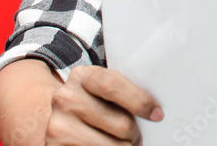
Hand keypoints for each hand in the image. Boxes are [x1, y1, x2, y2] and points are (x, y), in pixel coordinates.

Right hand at [45, 66, 162, 144]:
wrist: (59, 123)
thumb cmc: (93, 105)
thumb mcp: (102, 91)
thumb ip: (122, 91)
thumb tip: (156, 110)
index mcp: (82, 77)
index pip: (113, 85)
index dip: (139, 101)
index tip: (157, 115)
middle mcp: (66, 99)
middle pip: (121, 123)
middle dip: (136, 134)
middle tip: (137, 136)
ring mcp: (58, 126)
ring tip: (123, 144)